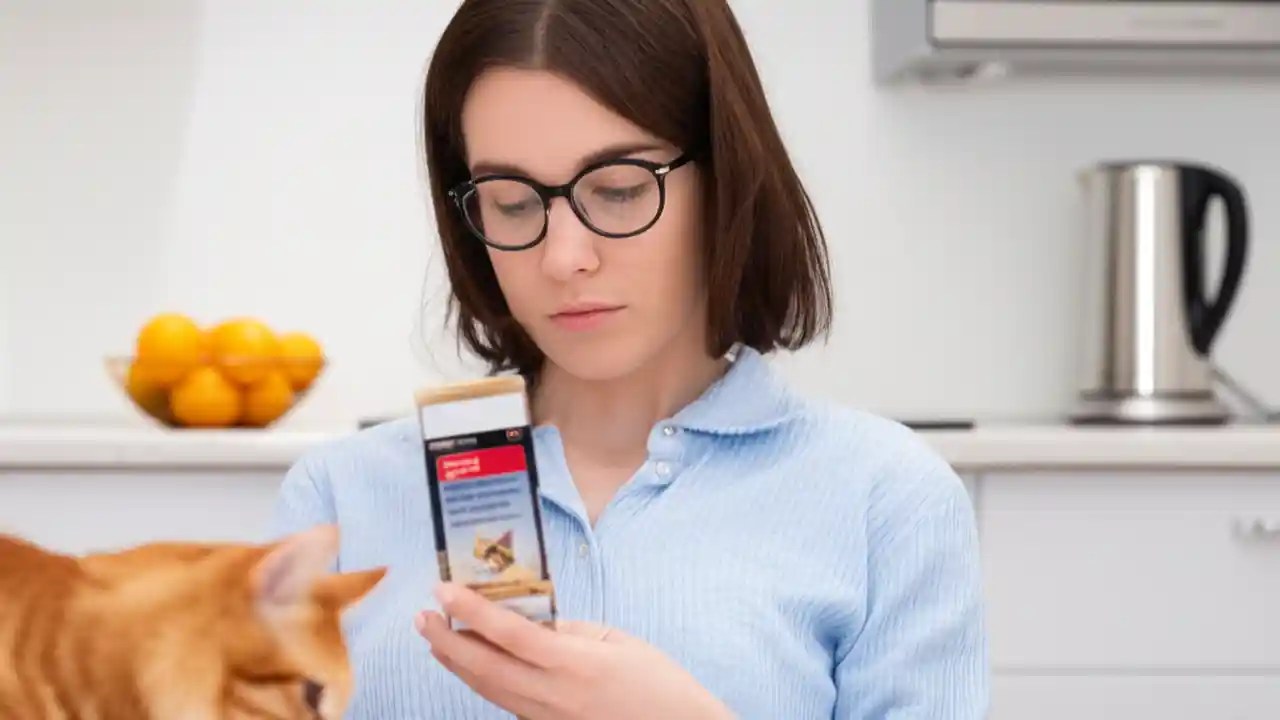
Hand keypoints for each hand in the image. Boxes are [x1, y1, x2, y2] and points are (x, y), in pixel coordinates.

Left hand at [415, 583, 734, 719]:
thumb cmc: (658, 683)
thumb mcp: (619, 640)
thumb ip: (572, 629)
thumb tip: (533, 620)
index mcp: (574, 663)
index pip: (508, 632)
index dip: (470, 610)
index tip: (442, 588)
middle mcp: (552, 693)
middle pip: (484, 666)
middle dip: (446, 639)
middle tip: (422, 615)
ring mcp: (546, 715)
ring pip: (487, 688)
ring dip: (455, 661)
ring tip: (434, 637)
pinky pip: (503, 701)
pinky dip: (479, 680)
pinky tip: (470, 665)